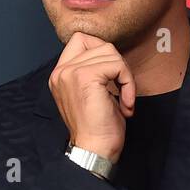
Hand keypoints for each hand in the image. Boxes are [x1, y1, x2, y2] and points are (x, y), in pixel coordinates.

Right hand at [50, 31, 134, 162]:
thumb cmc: (98, 128)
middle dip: (118, 65)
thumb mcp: (92, 94)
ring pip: (110, 52)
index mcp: (60, 75)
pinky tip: (126, 104)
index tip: (113, 78)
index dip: (104, 53)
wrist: (94, 150)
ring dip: (125, 76)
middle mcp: (61, 71)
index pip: (81, 40)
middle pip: (99, 44)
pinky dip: (128, 83)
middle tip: (122, 89)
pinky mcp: (85, 76)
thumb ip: (94, 73)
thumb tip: (113, 58)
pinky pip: (117, 66)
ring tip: (125, 100)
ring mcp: (71, 72)